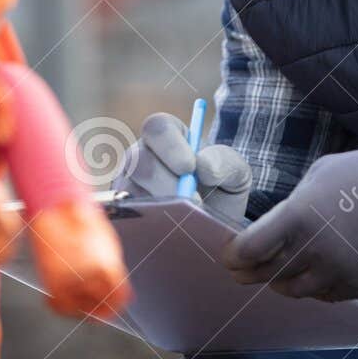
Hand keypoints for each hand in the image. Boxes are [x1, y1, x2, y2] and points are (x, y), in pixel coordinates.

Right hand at [112, 112, 252, 223]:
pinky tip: (169, 231)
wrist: (213, 225)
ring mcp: (127, 184)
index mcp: (169, 136)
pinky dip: (148, 224)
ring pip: (130, 190)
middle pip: (138, 160)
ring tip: (185, 220)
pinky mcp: (122, 212)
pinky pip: (125, 216)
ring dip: (159, 207)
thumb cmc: (221, 190)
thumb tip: (203, 166)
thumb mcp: (236, 173)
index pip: (158, 127)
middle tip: (191, 203)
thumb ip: (225, 162)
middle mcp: (141, 156)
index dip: (170, 145)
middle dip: (166, 183)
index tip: (189, 167)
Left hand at [218, 128, 357, 300]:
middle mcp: (318, 250)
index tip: (229, 258)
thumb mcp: (322, 174)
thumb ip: (293, 206)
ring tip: (284, 269)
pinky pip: (329, 295)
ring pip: (298, 291)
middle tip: (243, 272)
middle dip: (253, 273)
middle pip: (269, 276)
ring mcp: (342, 272)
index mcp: (300, 216)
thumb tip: (271, 230)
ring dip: (287, 281)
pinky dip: (319, 286)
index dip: (234, 258)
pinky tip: (321, 270)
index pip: (250, 251)